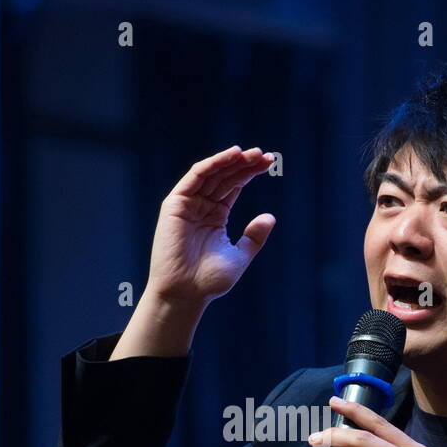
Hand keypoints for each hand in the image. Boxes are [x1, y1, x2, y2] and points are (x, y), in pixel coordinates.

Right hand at [145, 145, 275, 308]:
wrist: (185, 293)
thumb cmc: (209, 281)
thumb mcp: (239, 256)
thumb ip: (254, 237)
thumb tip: (270, 217)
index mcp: (215, 216)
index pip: (234, 186)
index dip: (250, 173)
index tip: (269, 163)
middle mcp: (201, 207)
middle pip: (225, 177)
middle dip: (244, 164)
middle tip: (265, 155)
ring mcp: (188, 204)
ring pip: (211, 174)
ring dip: (231, 160)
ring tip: (252, 153)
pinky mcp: (175, 204)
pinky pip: (195, 177)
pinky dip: (213, 164)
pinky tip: (231, 156)